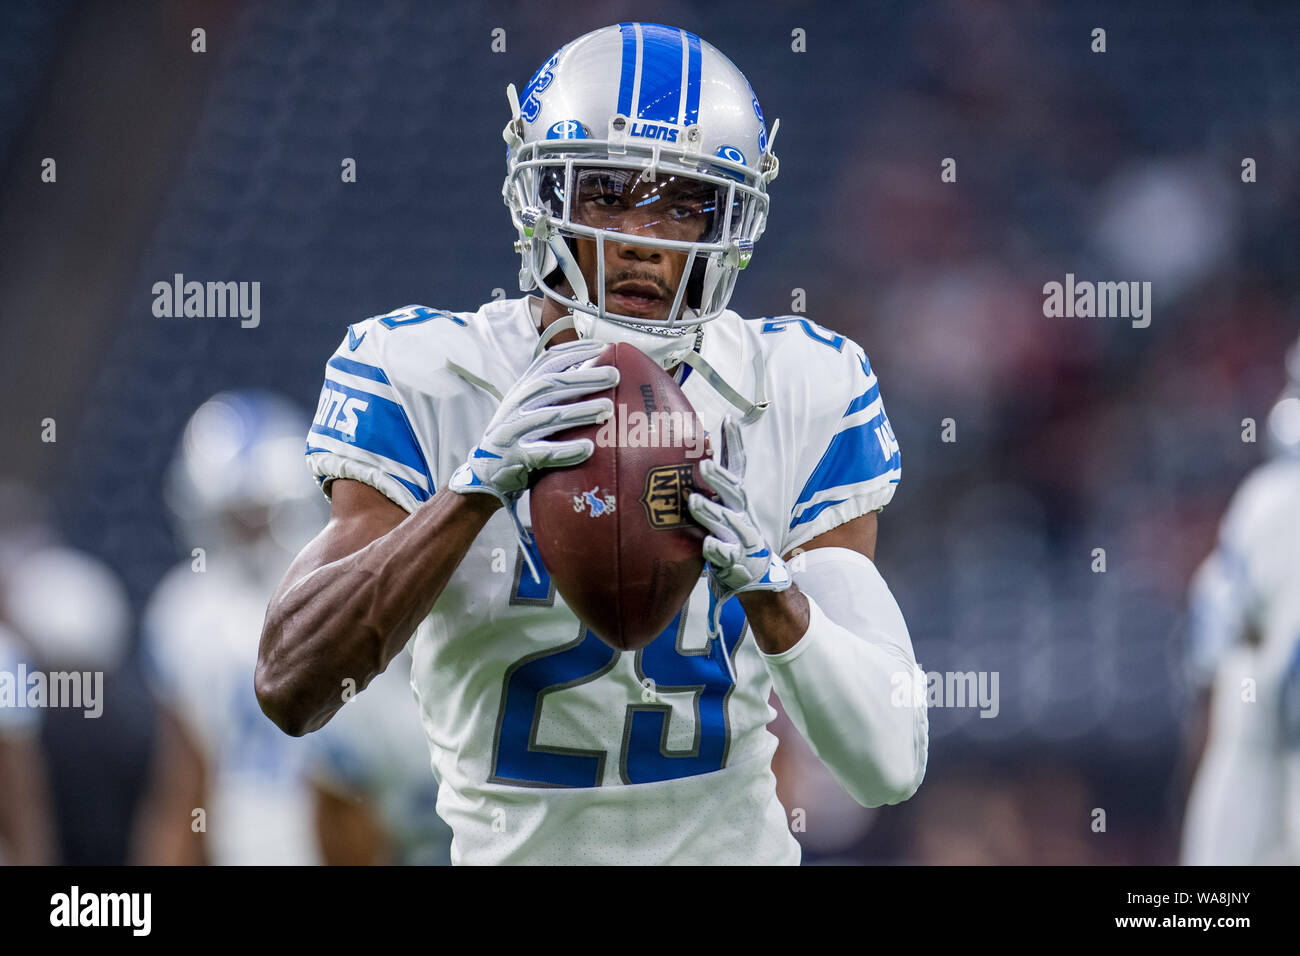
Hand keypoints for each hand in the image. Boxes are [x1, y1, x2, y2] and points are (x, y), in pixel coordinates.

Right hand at [449, 340, 616, 507]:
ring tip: (607, 408)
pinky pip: (542, 453)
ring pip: (549, 417)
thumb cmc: (520, 435)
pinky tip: (588, 448)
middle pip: (551, 385)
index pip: (548, 362)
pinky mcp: (516, 457)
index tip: (602, 347)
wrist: (486, 471)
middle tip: (614, 375)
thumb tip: (594, 370)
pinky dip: (565, 451)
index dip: (574, 352)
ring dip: (580, 411)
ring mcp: (513, 431)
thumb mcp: (530, 406)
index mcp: (522, 389)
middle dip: (583, 378)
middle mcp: (516, 405)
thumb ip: (555, 391)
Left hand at [688, 415, 790, 635]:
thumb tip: (695, 449)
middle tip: (703, 464)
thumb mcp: (724, 505)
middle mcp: (741, 514)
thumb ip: (713, 483)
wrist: (754, 575)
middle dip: (719, 478)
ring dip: (712, 512)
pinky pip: (726, 555)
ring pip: (728, 523)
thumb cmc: (731, 534)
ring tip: (694, 501)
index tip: (728, 419)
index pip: (738, 466)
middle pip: (734, 491)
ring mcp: (741, 538)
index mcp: (737, 498)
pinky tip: (707, 544)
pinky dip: (717, 549)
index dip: (734, 443)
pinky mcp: (736, 562)